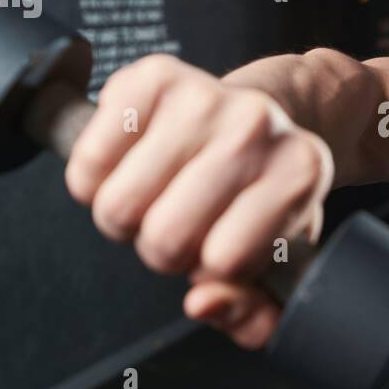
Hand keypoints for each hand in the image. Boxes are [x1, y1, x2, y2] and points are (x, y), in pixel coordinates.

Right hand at [63, 54, 334, 349]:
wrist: (254, 115)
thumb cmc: (259, 195)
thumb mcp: (275, 260)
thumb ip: (254, 311)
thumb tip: (202, 303)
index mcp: (301, 173)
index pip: (221, 263)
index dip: (208, 269)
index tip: (221, 245)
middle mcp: (257, 125)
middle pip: (162, 239)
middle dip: (162, 248)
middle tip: (184, 220)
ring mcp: (203, 94)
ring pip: (116, 206)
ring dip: (127, 216)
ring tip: (160, 194)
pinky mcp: (149, 77)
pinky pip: (86, 166)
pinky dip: (96, 181)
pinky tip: (134, 164)